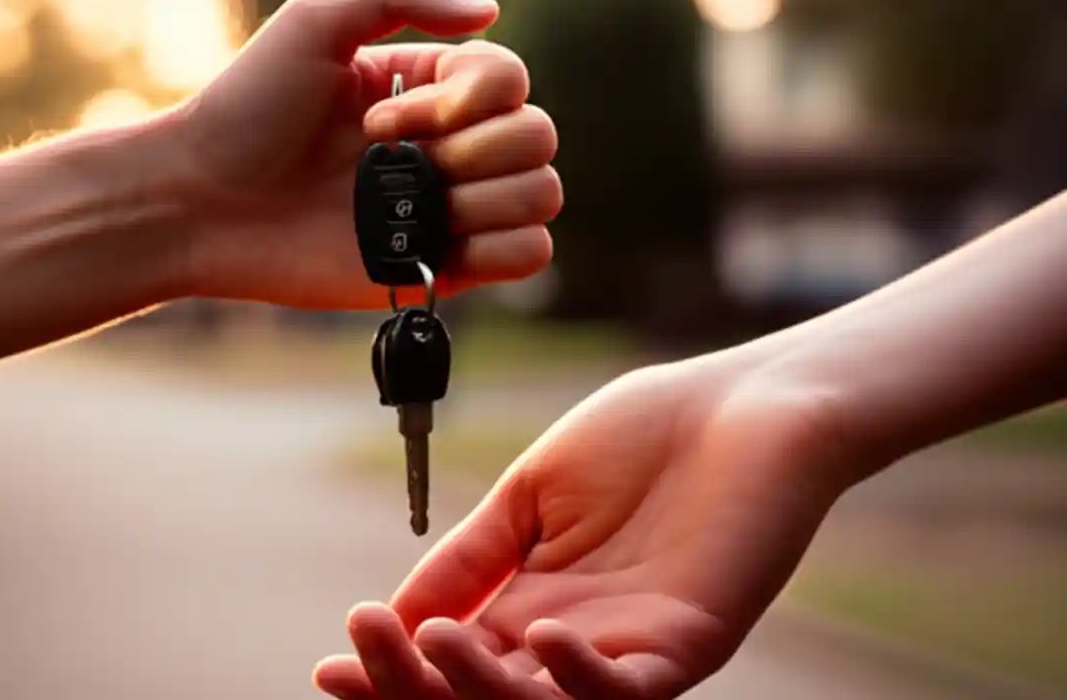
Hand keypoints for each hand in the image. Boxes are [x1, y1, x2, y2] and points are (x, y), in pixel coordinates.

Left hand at [166, 0, 559, 308]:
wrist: (203, 203)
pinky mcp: (442, 266)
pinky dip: (500, 247)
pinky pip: (528, 256)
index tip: (377, 117)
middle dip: (473, 150)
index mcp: (429, 90)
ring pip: (543, 195)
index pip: (512, 80)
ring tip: (403, 208)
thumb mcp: (317, 21)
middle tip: (386, 164)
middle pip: (538, 136)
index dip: (462, 100)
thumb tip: (489, 12)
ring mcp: (449, 208)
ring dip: (483, 197)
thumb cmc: (249, 108)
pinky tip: (437, 241)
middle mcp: (449, 146)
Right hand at [314, 352, 853, 698]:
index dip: (388, 671)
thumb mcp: (530, 494)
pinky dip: (581, 678)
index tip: (330, 664)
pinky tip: (543, 634)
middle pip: (475, 697)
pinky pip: (628, 692)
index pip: (444, 662)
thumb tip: (395, 616)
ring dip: (478, 687)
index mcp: (528, 605)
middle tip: (365, 643)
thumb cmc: (643, 438)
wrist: (745, 405)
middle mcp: (569, 641)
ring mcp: (627, 649)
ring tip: (437, 638)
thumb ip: (471, 556)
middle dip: (411, 686)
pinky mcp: (687, 644)